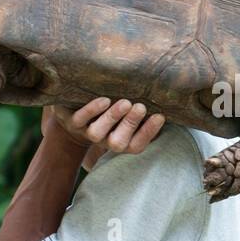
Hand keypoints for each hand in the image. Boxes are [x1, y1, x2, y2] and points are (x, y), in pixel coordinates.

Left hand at [43, 97, 164, 163]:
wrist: (71, 109)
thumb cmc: (107, 107)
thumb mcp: (125, 110)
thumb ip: (142, 108)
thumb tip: (168, 95)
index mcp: (120, 140)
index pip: (137, 145)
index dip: (149, 133)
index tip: (160, 116)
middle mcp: (104, 140)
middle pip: (118, 143)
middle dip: (130, 125)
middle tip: (141, 107)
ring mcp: (86, 132)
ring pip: (97, 134)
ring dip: (112, 118)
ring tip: (125, 103)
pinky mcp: (71, 121)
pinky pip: (80, 119)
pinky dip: (92, 110)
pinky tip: (104, 100)